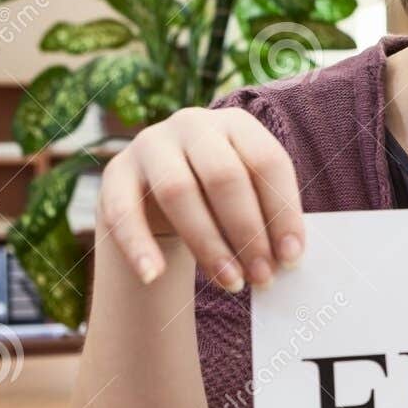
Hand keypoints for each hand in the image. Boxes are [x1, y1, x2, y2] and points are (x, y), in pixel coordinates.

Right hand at [95, 107, 305, 292]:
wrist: (156, 193)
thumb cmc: (219, 198)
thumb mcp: (247, 194)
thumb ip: (266, 217)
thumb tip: (289, 258)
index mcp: (237, 124)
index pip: (267, 161)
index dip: (282, 211)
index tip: (292, 257)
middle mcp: (193, 124)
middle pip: (224, 176)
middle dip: (248, 232)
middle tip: (263, 277)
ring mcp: (150, 143)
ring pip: (178, 192)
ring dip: (208, 244)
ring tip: (231, 283)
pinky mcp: (116, 171)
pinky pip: (123, 210)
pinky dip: (138, 246)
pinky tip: (153, 276)